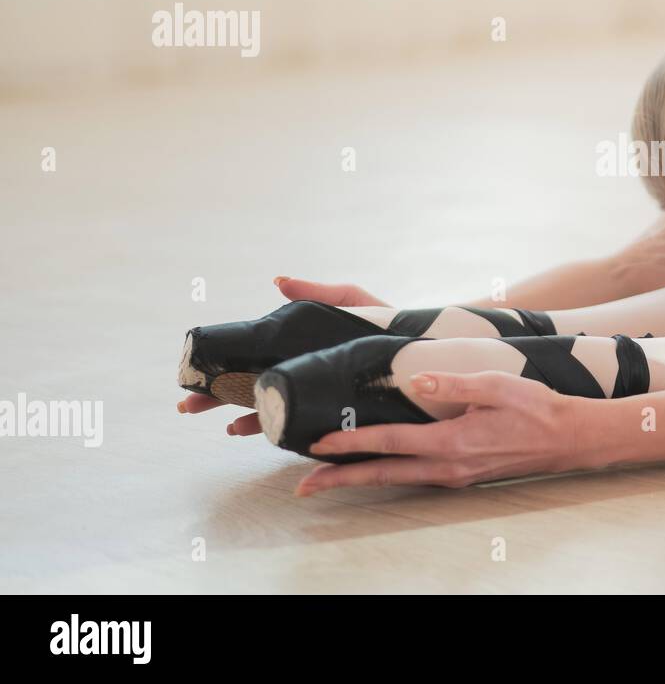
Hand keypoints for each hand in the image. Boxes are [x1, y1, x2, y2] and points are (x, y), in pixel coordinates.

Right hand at [175, 275, 389, 431]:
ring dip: (239, 416)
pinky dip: (274, 429)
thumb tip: (276, 280)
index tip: (192, 371)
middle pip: (248, 386)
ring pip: (268, 407)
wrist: (427, 347)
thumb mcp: (354, 302)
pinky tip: (255, 433)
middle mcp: (302, 373)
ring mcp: (315, 395)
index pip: (251, 359)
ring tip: (220, 423)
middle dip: (215, 397)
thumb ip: (319, 292)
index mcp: (299, 348)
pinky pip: (299, 426)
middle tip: (187, 406)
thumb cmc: (389, 322)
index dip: (219, 365)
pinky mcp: (335, 414)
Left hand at [293, 371, 581, 494]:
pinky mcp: (463, 475)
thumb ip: (453, 382)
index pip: (390, 443)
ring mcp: (455, 475)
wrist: (569, 438)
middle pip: (383, 474)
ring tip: (327, 478)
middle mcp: (449, 466)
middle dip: (340, 479)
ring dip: (360, 478)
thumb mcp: (496, 385)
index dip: (351, 443)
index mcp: (453, 442)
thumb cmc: (537, 408)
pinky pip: (415, 476)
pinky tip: (377, 466)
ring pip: (396, 479)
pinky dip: (388, 473)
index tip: (318, 443)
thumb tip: (416, 379)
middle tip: (304, 486)